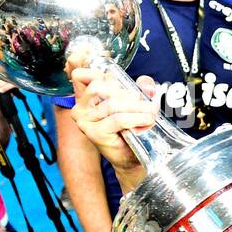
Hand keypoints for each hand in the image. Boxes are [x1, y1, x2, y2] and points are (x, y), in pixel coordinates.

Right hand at [64, 55, 156, 171]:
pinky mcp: (94, 133)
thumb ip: (141, 88)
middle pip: (101, 86)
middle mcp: (80, 107)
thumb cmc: (131, 128)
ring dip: (137, 107)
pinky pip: (117, 119)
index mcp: (86, 96)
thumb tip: (146, 82)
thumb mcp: (137, 102)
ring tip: (151, 114)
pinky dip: (135, 118)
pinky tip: (147, 121)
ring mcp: (85, 120)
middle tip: (147, 105)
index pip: (84, 75)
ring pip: (112, 104)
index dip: (103, 74)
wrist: (132, 157)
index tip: (125, 84)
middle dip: (128, 93)